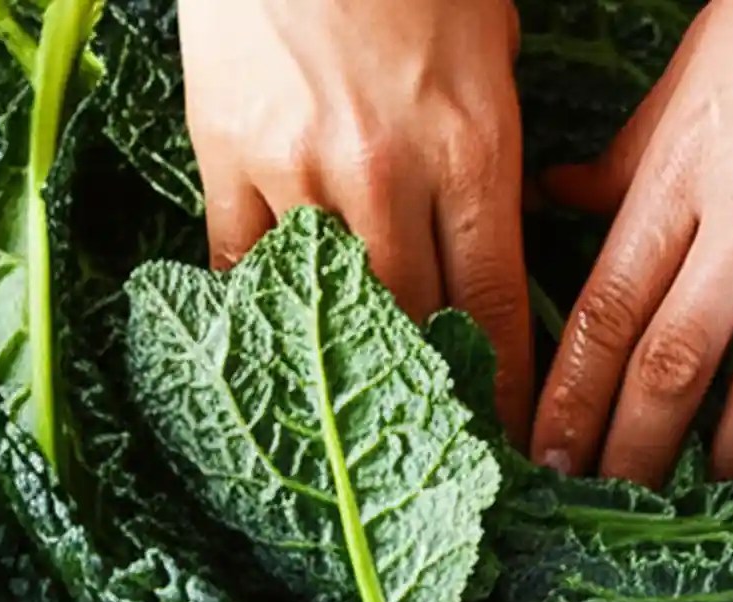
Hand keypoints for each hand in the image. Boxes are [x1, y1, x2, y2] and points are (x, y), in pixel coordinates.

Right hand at [178, 0, 533, 444]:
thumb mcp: (485, 36)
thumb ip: (490, 133)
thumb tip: (495, 205)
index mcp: (469, 141)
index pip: (492, 294)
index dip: (500, 376)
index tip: (505, 429)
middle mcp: (386, 172)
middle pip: (413, 315)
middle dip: (429, 381)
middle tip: (436, 430)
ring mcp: (299, 169)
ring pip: (326, 300)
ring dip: (342, 354)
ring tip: (348, 400)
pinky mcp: (227, 155)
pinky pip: (238, 258)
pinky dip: (254, 301)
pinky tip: (264, 331)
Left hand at [532, 0, 732, 484]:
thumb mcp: (684, 82)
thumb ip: (622, 160)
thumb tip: (559, 197)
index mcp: (675, 175)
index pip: (605, 305)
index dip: (569, 386)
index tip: (540, 443)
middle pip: (668, 354)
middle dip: (624, 438)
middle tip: (590, 497)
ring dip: (714, 449)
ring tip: (679, 503)